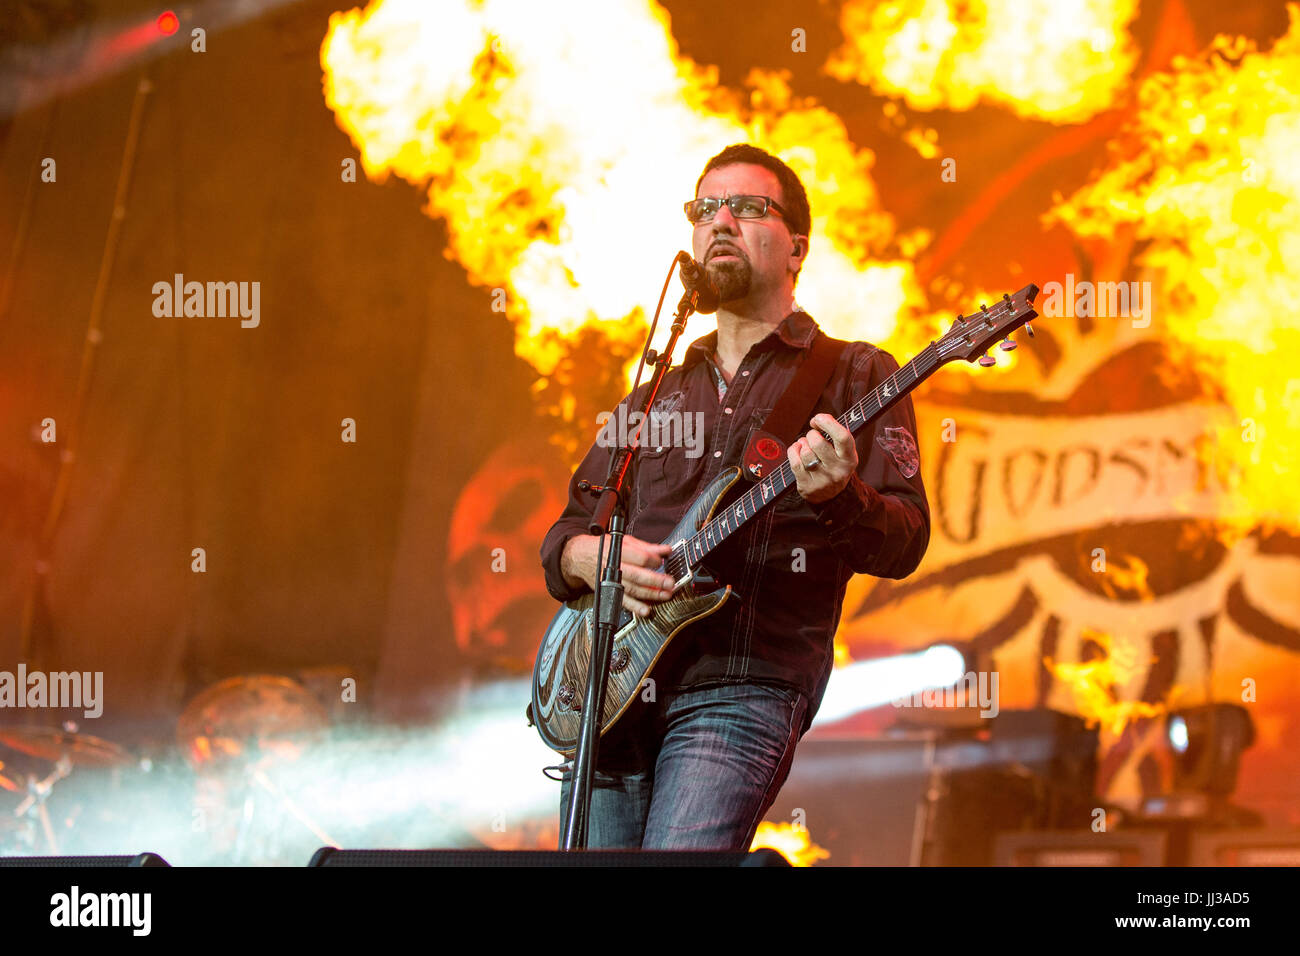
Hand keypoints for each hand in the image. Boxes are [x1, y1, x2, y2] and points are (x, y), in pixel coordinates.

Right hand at [560, 534, 675, 616]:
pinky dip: (635, 607)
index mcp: (618, 551)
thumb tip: (666, 550)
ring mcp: (611, 581)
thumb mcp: (624, 541)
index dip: (654, 560)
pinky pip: (623, 601)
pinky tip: (645, 610)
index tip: (662, 561)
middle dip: (655, 580)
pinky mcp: (609, 591)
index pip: (640, 557)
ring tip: (665, 595)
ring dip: (650, 594)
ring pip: (632, 589)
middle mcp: (614, 567)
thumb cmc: (604, 547)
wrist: (581, 557)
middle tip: (670, 583)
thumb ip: (646, 547)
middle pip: (637, 575)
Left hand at [789, 413, 857, 503]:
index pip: (842, 437)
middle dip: (811, 435)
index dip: (828, 423)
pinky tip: (796, 451)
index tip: (819, 418)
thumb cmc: (835, 465)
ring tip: (805, 445)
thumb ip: (834, 433)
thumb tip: (817, 420)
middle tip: (812, 436)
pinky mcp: (808, 486)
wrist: (832, 496)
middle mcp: (838, 470)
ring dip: (802, 444)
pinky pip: (795, 463)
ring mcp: (822, 480)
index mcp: (849, 459)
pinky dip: (793, 452)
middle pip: (818, 443)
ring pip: (805, 452)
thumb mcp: (843, 451)